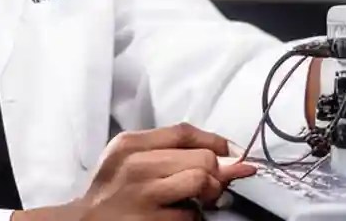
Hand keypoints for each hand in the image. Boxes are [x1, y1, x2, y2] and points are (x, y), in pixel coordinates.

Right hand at [20, 124, 256, 220]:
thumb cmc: (111, 192)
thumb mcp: (128, 159)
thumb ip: (169, 150)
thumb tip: (228, 156)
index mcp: (129, 145)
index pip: (185, 132)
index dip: (217, 142)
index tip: (234, 154)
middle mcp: (135, 166)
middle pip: (202, 158)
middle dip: (215, 174)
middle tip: (209, 187)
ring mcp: (143, 196)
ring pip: (201, 181)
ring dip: (207, 196)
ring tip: (193, 202)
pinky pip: (192, 216)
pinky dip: (192, 219)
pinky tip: (176, 219)